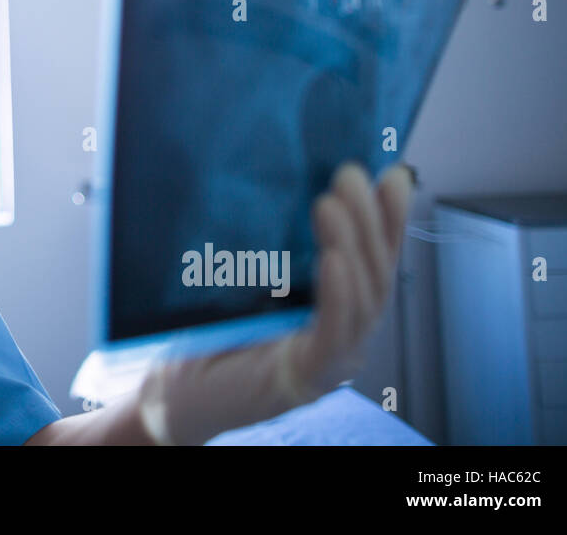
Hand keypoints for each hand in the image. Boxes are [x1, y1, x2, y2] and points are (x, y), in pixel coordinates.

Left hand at [137, 161, 413, 444]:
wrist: (175, 393)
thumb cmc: (209, 333)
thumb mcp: (245, 279)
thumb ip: (275, 245)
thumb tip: (291, 182)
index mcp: (336, 306)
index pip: (373, 257)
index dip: (388, 217)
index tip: (391, 173)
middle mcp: (346, 332)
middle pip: (374, 272)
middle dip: (368, 220)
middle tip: (349, 174)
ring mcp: (334, 357)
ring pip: (363, 298)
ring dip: (351, 246)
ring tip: (332, 205)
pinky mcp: (310, 377)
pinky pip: (335, 332)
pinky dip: (339, 295)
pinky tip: (334, 261)